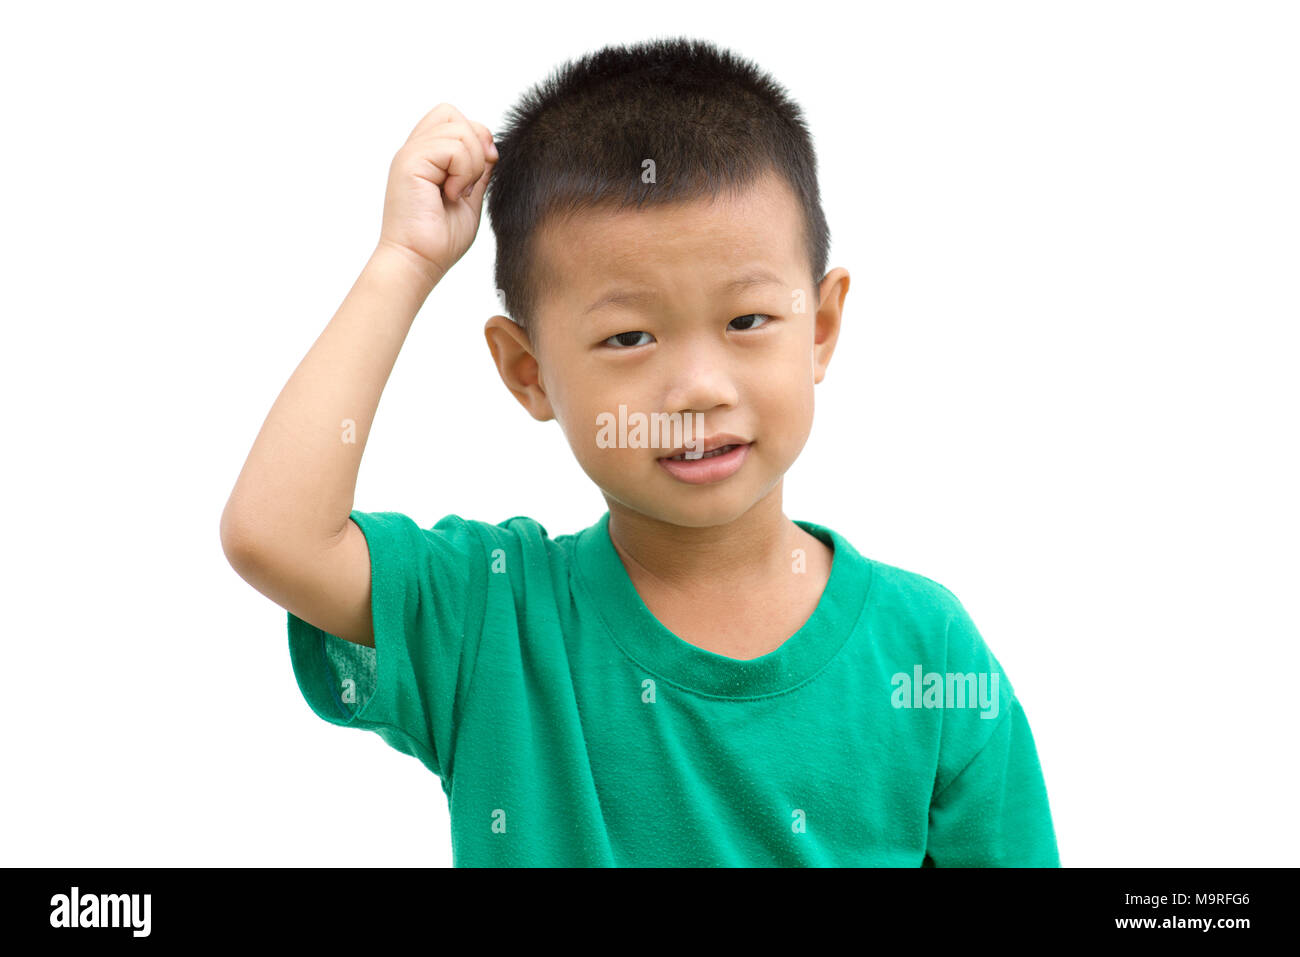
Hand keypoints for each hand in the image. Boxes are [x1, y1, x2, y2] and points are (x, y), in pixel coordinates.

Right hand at [376, 102, 497, 285]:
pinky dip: (462, 172)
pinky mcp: (409, 162)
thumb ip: (478, 170)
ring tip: (457, 193)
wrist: (419, 262)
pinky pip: (453, 147)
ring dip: (471, 165)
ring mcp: (410, 154)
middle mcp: (415, 150)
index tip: (480, 172)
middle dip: (474, 144)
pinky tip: (450, 195)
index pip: (453, 118)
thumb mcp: (470, 198)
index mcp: (426, 156)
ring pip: (459, 129)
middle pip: (453, 114)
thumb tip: (491, 146)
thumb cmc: (440, 240)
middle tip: (468, 182)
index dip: (476, 137)